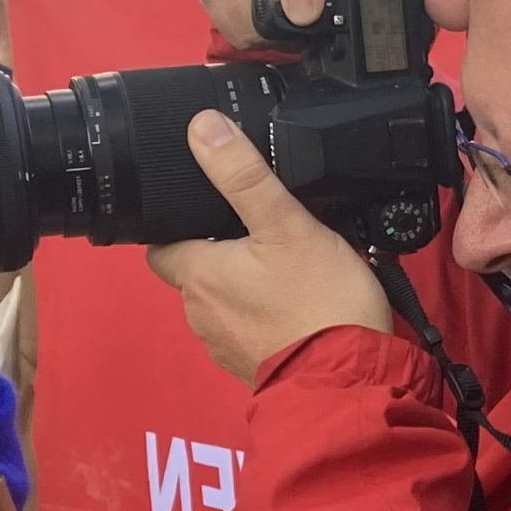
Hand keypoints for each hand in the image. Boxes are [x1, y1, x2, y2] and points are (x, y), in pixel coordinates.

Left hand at [147, 111, 390, 383]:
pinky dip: (264, 319)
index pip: (161, 244)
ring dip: (243, 289)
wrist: (349, 382)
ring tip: (284, 270)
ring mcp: (224, 345)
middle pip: (193, 273)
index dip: (177, 225)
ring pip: (221, 304)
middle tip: (258, 235)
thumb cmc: (319, 304)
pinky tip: (296, 307)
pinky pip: (248, 334)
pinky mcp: (252, 367)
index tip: (204, 211)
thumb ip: (244, 175)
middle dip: (217, 255)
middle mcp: (199, 313)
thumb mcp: (286, 224)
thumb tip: (204, 128)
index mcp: (197, 274)